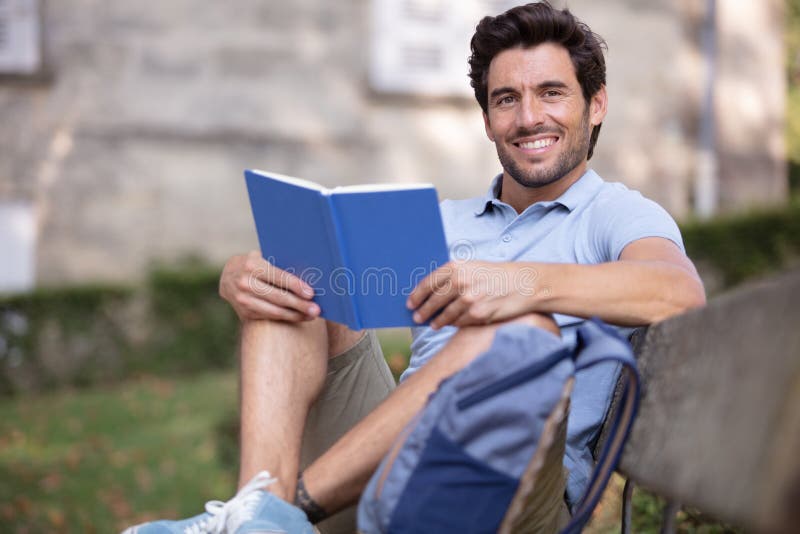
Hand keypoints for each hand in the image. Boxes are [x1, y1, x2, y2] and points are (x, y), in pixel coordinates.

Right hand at [219, 251, 319, 321]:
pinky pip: (270, 317)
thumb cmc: (256, 264)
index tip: (311, 293)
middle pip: (278, 296)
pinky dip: (287, 317)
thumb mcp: (263, 259)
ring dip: (296, 314)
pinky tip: (300, 316)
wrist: (228, 276)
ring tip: (312, 315)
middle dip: (299, 304)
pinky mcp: (244, 313)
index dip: (295, 285)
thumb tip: (310, 275)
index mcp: (252, 265)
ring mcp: (243, 299)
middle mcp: (245, 283)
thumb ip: (280, 266)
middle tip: (316, 309)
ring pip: (275, 310)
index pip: (278, 276)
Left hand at [406, 260, 539, 328]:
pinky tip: (451, 325)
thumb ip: (454, 276)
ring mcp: (469, 298)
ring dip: (437, 321)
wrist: (526, 283)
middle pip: (433, 300)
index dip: (416, 294)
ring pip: (445, 314)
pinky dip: (454, 324)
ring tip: (433, 324)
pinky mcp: (478, 314)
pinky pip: (460, 322)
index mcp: (457, 266)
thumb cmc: (498, 275)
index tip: (409, 302)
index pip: (428, 283)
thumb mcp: (474, 267)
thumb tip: (432, 292)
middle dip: (423, 310)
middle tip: (416, 317)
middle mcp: (460, 281)